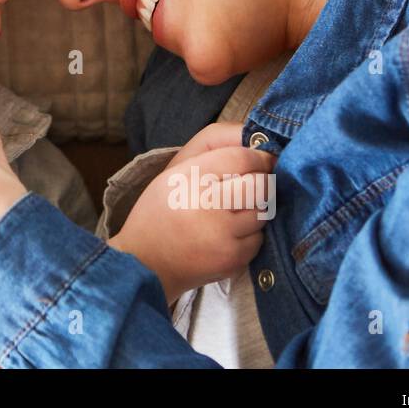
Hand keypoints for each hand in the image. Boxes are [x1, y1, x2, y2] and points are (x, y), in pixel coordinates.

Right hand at [108, 123, 276, 303]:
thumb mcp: (173, 172)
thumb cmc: (160, 211)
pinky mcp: (232, 259)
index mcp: (190, 177)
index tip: (263, 159)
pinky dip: (250, 235)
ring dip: (256, 209)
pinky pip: (259, 239)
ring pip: (263, 212)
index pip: (241, 158)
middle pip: (260, 185)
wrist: (144, 263)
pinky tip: (230, 234)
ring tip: (236, 211)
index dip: (259, 157)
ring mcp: (222, 235)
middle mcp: (207, 204)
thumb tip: (255, 144)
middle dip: (264, 182)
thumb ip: (212, 152)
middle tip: (256, 184)